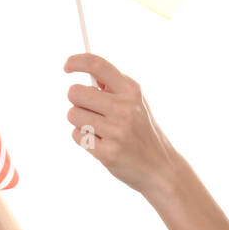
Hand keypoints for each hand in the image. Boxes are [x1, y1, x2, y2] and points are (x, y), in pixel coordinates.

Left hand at [64, 54, 188, 199]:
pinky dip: (83, 138)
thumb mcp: (135, 102)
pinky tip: (101, 143)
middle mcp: (125, 108)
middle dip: (76, 101)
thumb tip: (84, 66)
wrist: (161, 168)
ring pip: (72, 115)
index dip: (77, 61)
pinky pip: (77, 135)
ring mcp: (117, 131)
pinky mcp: (108, 152)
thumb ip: (112, 86)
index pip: (98, 66)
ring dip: (79, 122)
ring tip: (99, 129)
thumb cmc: (141, 130)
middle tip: (88, 109)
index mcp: (131, 91)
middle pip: (75, 92)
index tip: (66, 66)